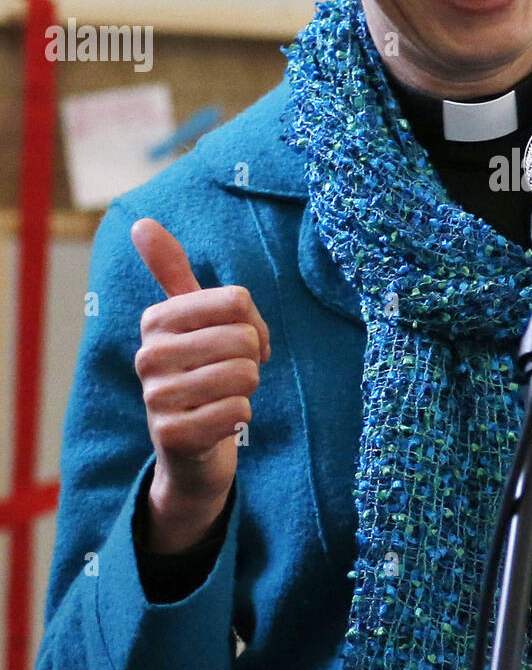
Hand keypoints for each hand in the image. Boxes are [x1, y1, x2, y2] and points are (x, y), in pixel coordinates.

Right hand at [131, 219, 269, 548]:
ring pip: (244, 375)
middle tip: (234, 373)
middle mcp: (149, 355)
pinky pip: (238, 411)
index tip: (240, 340)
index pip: (236, 300)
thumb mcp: (189, 320)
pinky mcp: (172, 436)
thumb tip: (140, 221)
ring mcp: (156, 397)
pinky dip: (241, 417)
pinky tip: (220, 422)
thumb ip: (171, 271)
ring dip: (247, 390)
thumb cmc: (200, 371)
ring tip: (224, 396)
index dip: (254, 323)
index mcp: (156, 320)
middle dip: (253, 359)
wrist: (189, 448)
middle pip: (243, 338)